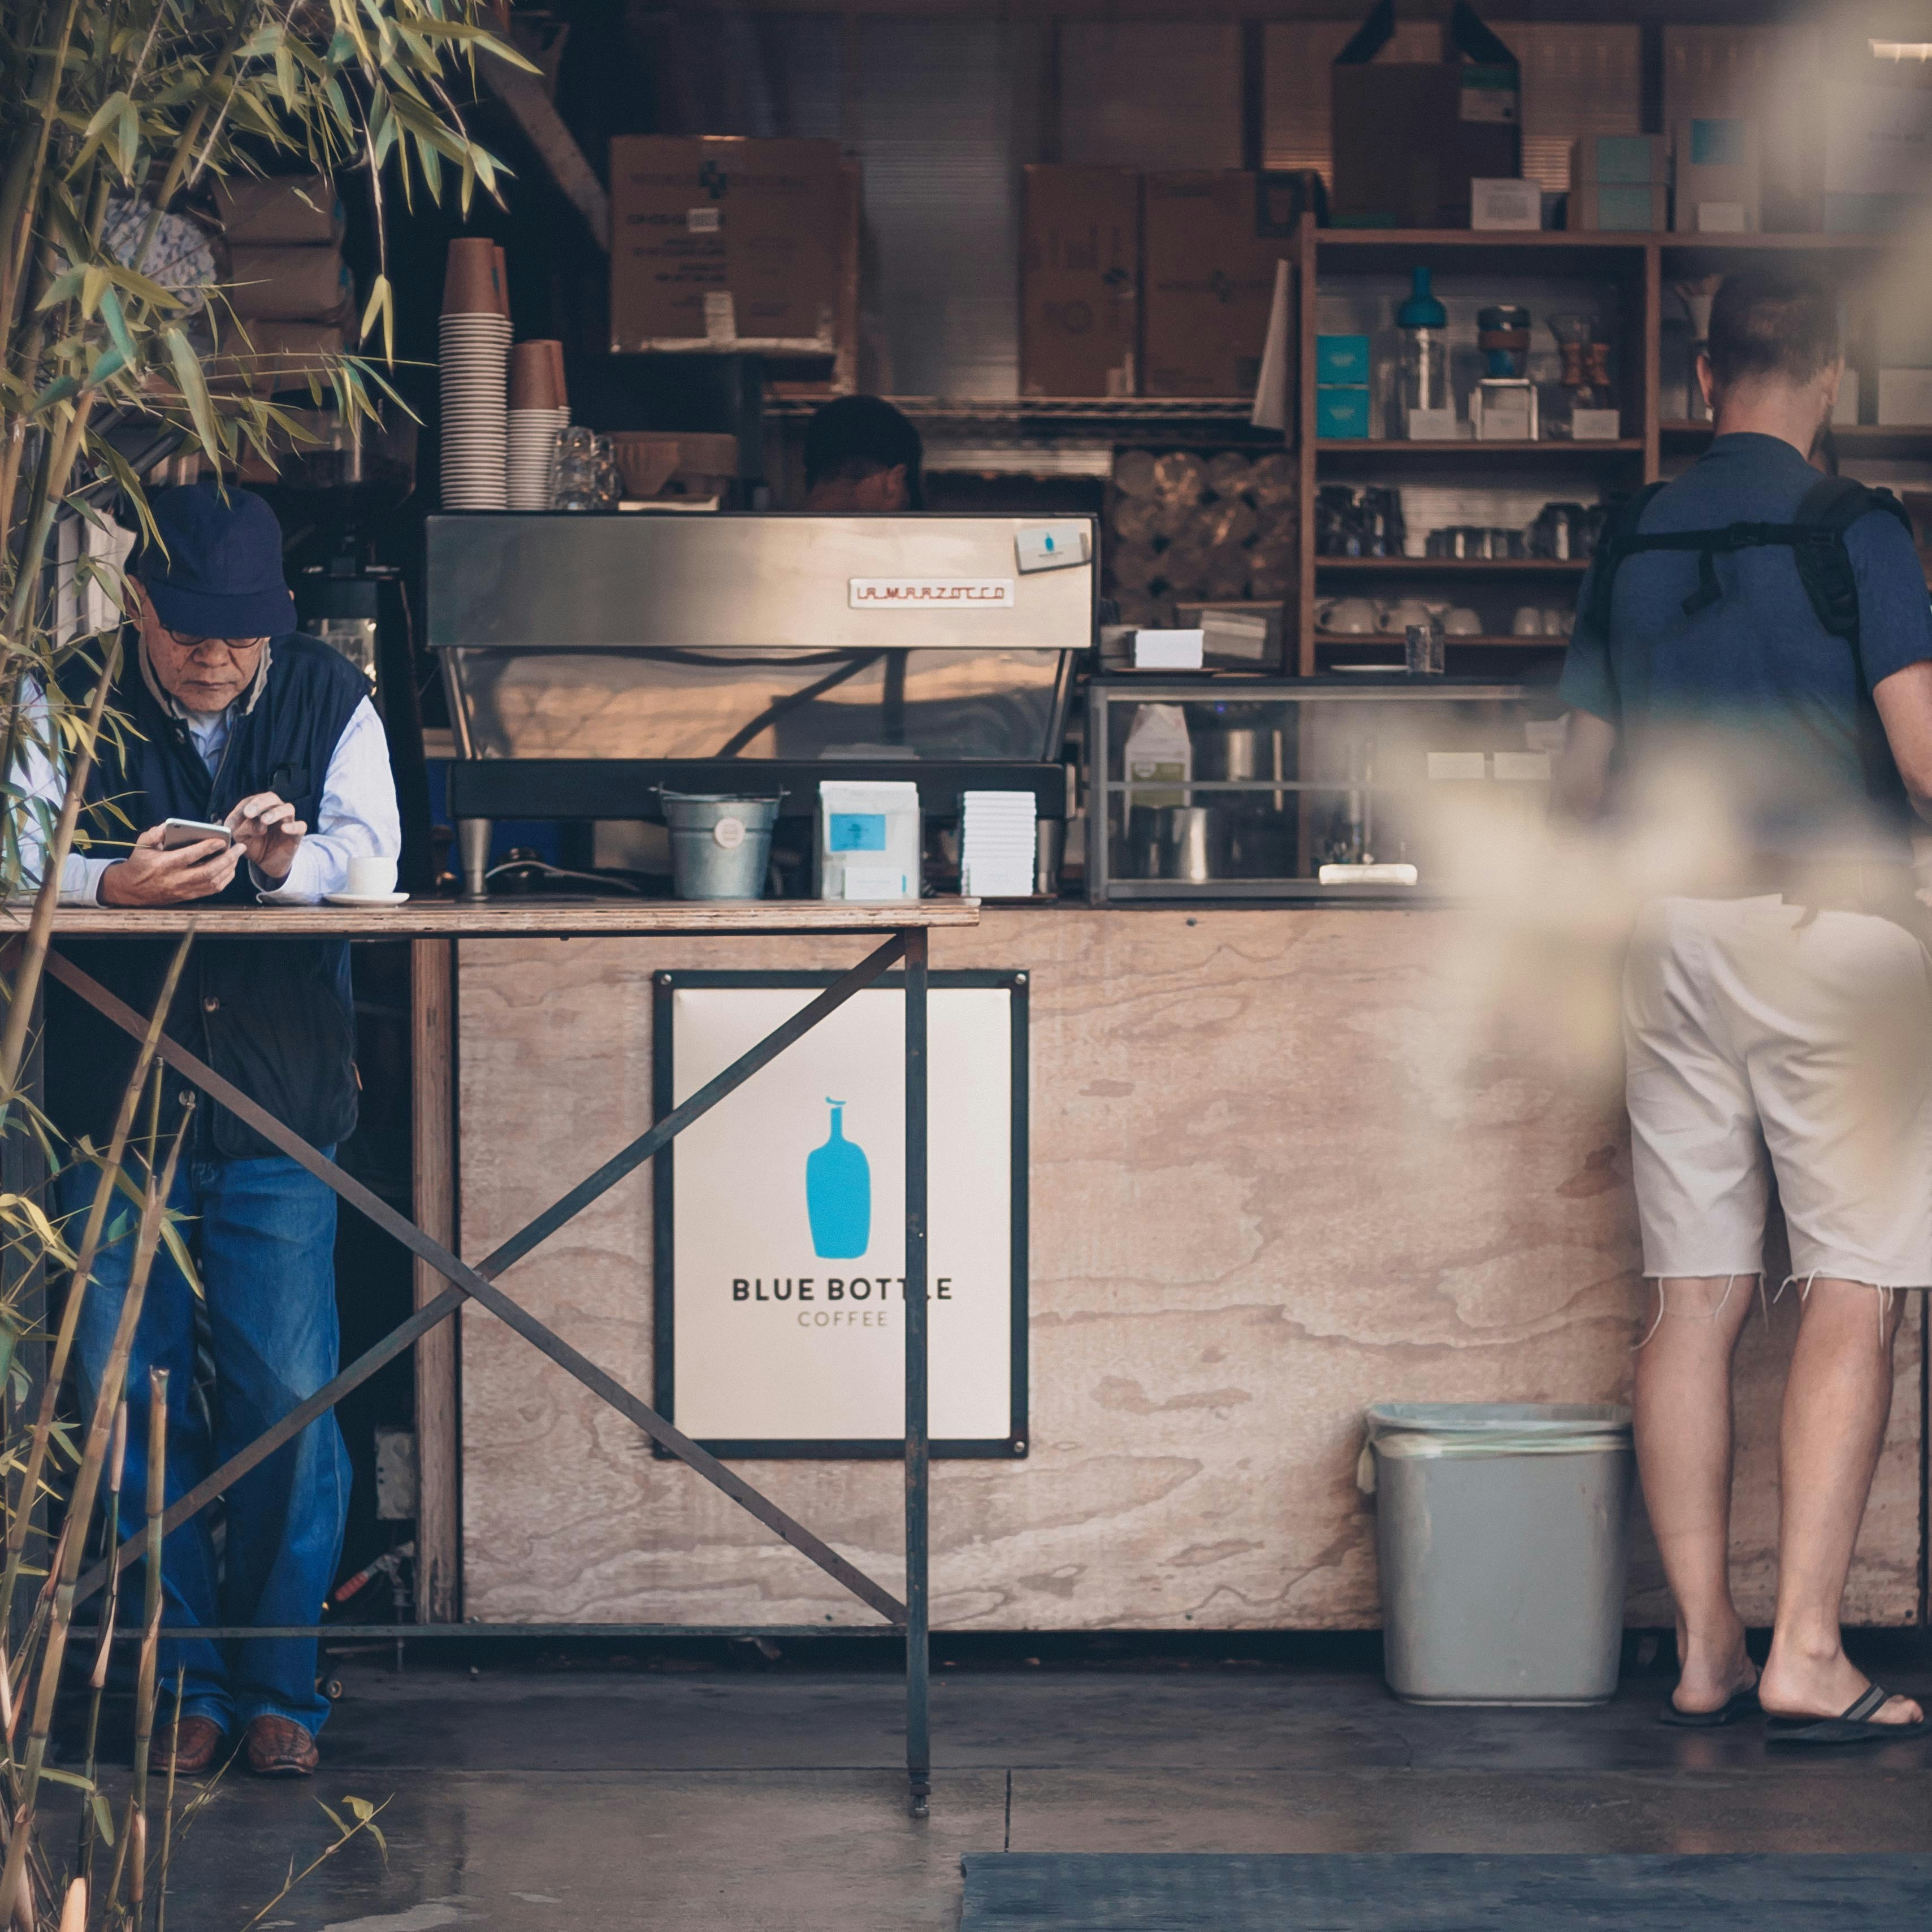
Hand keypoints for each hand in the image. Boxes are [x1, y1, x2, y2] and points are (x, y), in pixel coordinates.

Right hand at [98, 825, 243, 906]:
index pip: (190, 856)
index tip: (221, 839)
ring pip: (213, 882)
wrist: (132, 889)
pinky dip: (225, 879)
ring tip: (237, 856)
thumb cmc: (140, 862)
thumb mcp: (141, 844)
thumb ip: (155, 833)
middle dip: (227, 859)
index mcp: (164, 864)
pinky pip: (212, 890)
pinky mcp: (189, 896)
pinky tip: (230, 868)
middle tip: (240, 847)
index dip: (208, 847)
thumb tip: (170, 825)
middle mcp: (176, 879)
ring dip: (229, 869)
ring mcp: (184, 890)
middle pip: (208, 871)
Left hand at [225, 792, 306, 884]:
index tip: (232, 823)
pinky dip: (293, 826)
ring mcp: (288, 821)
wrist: (267, 863)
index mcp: (260, 808)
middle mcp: (275, 810)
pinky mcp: (297, 834)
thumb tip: (250, 820)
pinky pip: (300, 826)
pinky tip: (284, 828)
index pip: (252, 800)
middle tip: (248, 814)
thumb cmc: (254, 845)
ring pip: (288, 808)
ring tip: (264, 821)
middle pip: (271, 798)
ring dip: (275, 812)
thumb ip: (242, 828)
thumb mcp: (241, 838)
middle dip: (259, 804)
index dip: (242, 809)